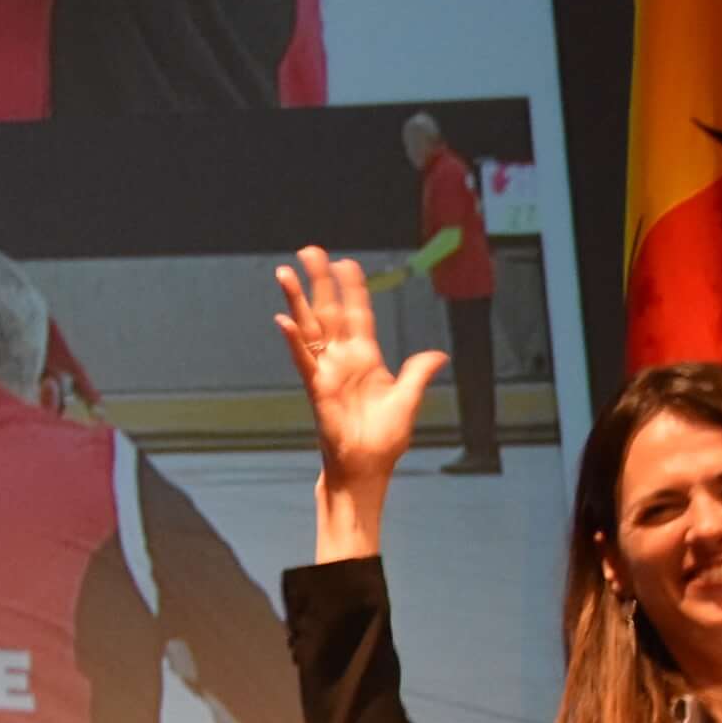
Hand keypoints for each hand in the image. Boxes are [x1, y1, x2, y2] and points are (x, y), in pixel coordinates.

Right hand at [273, 245, 442, 519]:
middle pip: (328, 311)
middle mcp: (344, 360)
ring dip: (298, 300)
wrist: (365, 471)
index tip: (346, 262)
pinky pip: (304, 360)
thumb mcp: (408, 402)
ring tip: (285, 273)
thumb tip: (437, 354)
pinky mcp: (317, 389)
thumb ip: (417, 373)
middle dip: (320, 280)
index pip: (357, 314)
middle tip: (309, 251)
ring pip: (310, 327)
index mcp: (367, 359)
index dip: (352, 288)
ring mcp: (327, 372)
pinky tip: (284, 320)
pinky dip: (294, 341)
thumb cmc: (383, 442)